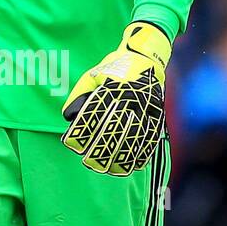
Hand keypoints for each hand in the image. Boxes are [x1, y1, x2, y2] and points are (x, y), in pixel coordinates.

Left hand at [62, 22, 170, 174]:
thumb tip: (69, 118)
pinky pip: (150, 137)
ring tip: (107, 168)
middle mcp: (129, 97)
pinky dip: (141, 153)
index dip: (82, 131)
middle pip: (113, 128)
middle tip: (89, 162)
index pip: (94, 114)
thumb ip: (79, 96)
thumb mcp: (91, 76)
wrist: (146, 57)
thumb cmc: (112, 69)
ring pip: (132, 136)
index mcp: (111, 87)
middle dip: (100, 148)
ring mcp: (145, 106)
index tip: (72, 144)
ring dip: (120, 156)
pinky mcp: (157, 114)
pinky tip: (131, 165)